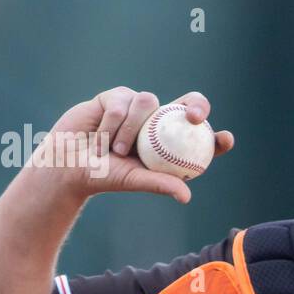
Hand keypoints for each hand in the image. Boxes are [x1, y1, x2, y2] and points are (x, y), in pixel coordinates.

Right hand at [24, 87, 234, 203]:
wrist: (67, 163)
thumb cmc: (102, 176)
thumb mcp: (133, 180)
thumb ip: (159, 183)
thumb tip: (186, 196)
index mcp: (169, 145)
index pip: (200, 138)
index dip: (216, 137)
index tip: (226, 139)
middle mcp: (159, 123)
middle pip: (189, 103)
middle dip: (197, 105)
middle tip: (193, 117)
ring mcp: (139, 108)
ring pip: (148, 101)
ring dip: (131, 128)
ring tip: (115, 150)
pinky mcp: (117, 97)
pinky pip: (121, 102)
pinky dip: (111, 123)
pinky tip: (100, 138)